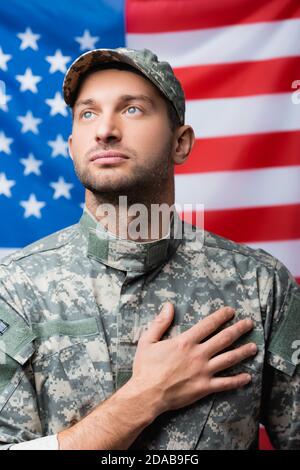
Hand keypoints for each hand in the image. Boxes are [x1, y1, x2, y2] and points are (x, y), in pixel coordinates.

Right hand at [130, 303, 256, 415]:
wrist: (146, 395)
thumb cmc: (145, 368)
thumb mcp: (148, 341)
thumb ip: (160, 322)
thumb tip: (169, 306)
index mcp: (185, 342)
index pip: (208, 325)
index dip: (221, 316)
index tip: (231, 311)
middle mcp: (198, 354)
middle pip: (224, 339)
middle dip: (238, 329)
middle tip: (249, 324)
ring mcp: (203, 371)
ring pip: (229, 359)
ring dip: (243, 352)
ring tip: (254, 347)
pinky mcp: (204, 387)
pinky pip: (225, 383)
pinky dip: (238, 380)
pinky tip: (248, 377)